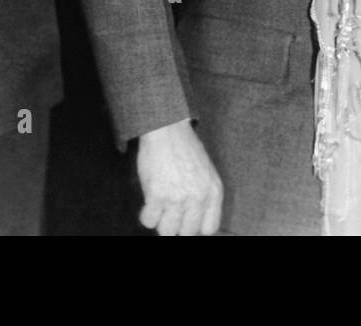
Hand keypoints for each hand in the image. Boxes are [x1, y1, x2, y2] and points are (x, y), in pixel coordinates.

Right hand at [136, 119, 222, 235]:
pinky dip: (146, 215)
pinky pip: (149, 220)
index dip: (195, 227)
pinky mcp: (157, 195)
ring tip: (158, 209)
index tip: (186, 223)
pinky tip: (149, 204)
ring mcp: (178, 198)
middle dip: (176, 226)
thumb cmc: (184, 146)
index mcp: (213, 191)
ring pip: (167, 231)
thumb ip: (204, 195)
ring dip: (161, 222)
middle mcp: (198, 198)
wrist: (166, 128)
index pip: (209, 228)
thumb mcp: (206, 171)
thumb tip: (194, 219)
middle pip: (187, 232)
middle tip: (169, 215)